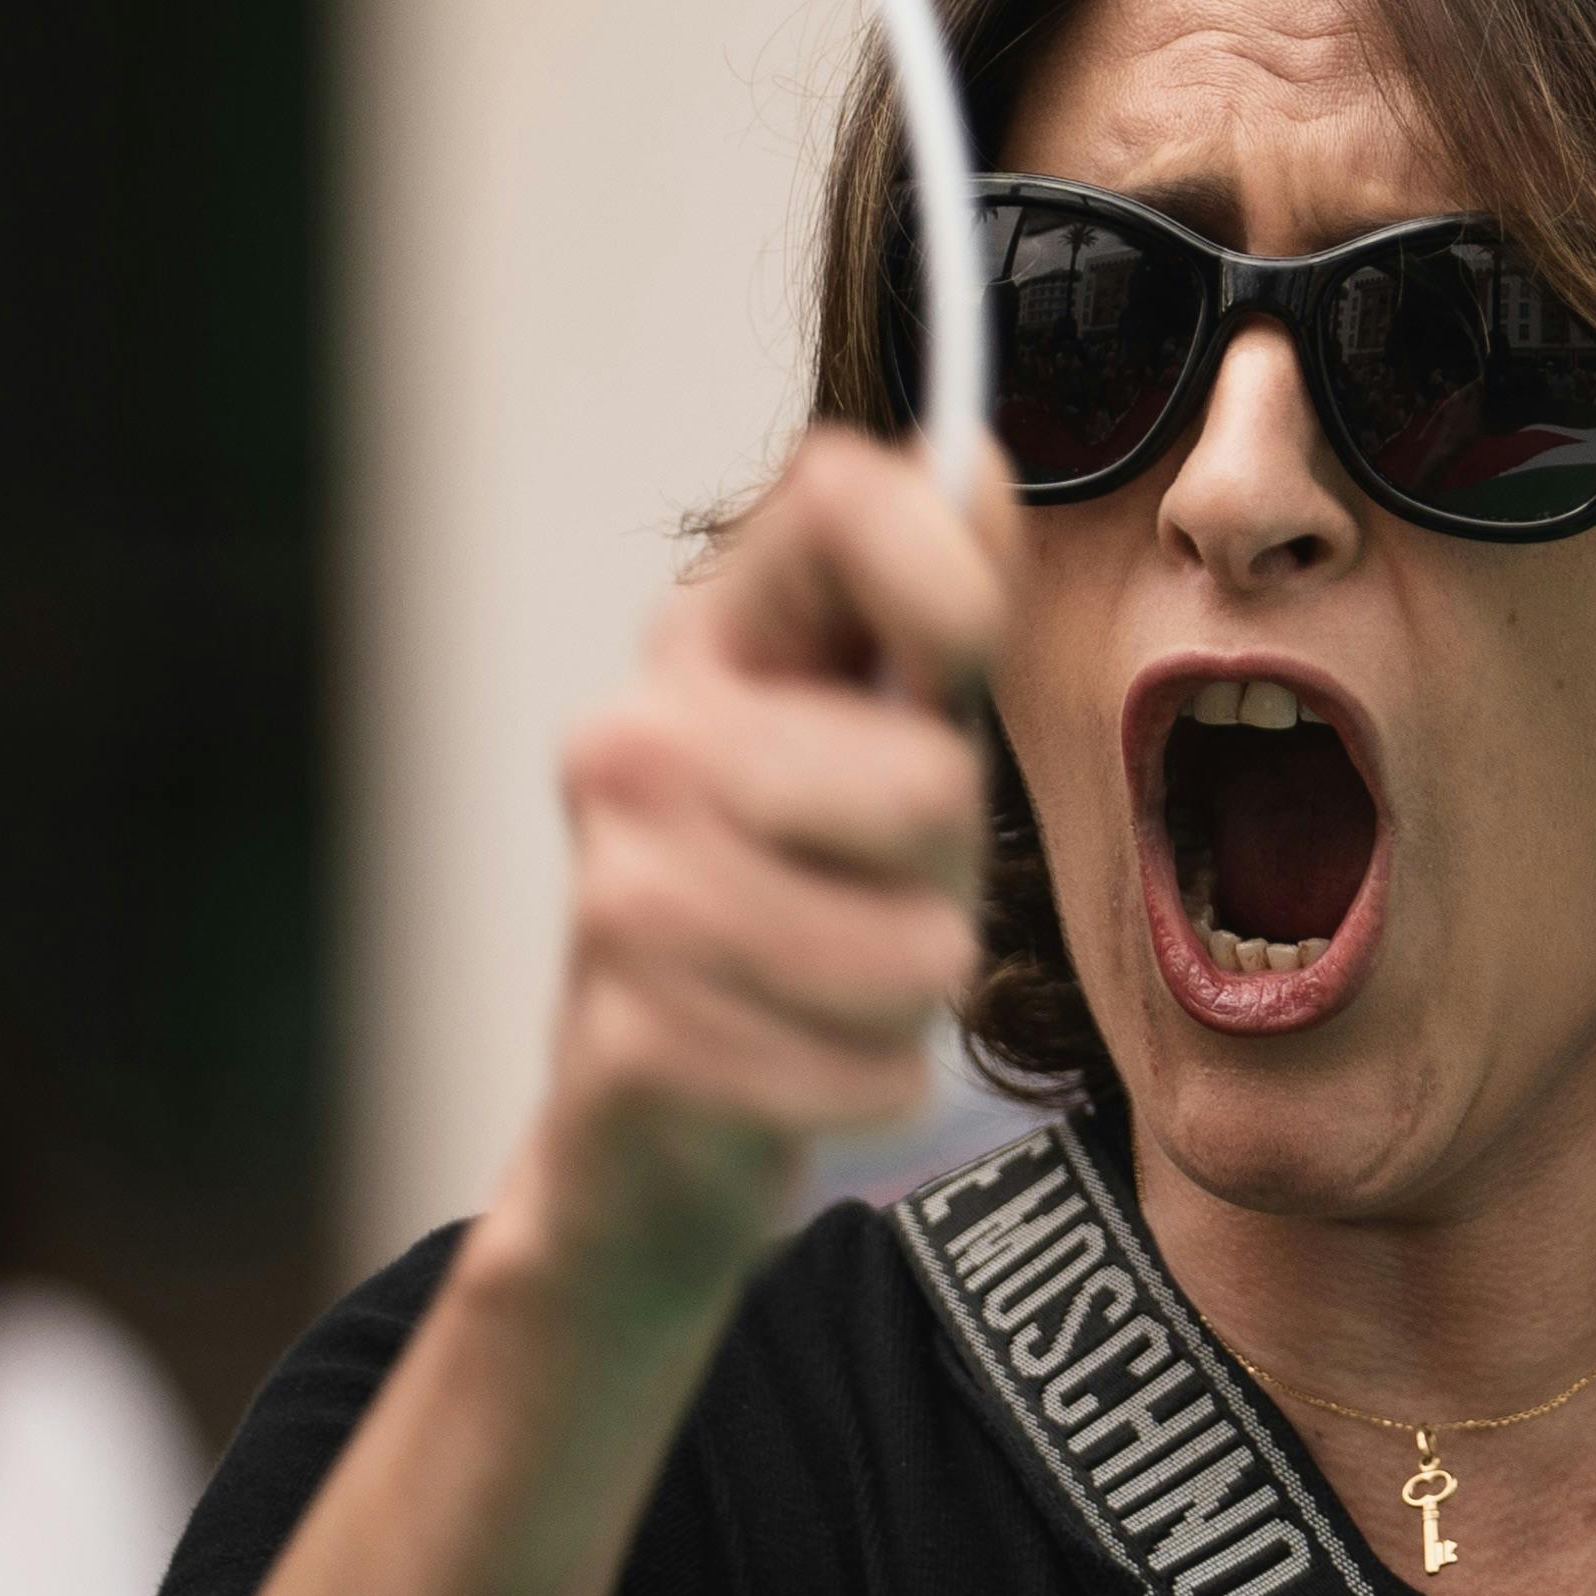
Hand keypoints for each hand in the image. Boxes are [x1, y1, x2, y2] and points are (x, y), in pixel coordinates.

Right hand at [515, 427, 996, 1314]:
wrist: (642, 1129)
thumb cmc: (787, 911)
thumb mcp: (875, 747)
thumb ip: (932, 614)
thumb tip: (974, 465)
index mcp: (706, 643)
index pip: (841, 502)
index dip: (950, 575)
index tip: (962, 656)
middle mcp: (637, 742)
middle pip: (929, 782)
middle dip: (943, 869)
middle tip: (866, 891)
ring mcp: (622, 891)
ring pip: (913, 951)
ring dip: (907, 996)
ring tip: (829, 986)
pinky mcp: (637, 1039)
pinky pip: (871, 1068)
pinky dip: (868, 1086)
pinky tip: (792, 1066)